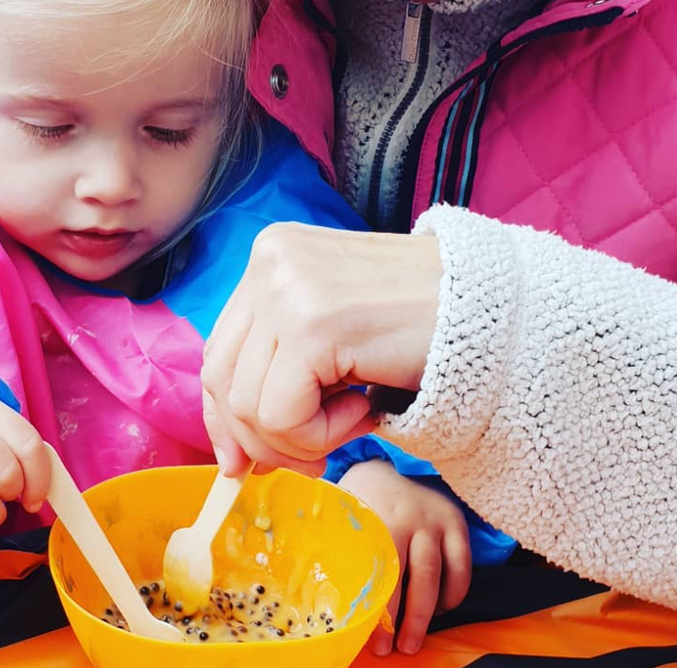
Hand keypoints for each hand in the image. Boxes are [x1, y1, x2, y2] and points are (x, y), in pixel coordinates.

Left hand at [201, 224, 441, 473]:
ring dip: (303, 437)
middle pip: (222, 378)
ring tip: (358, 414)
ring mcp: (286, 286)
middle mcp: (270, 260)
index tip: (244, 459)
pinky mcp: (310, 324)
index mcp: (272, 254)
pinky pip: (282, 416)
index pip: (219, 350)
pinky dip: (322, 435)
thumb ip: (279, 369)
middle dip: (260, 438)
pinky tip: (366, 407)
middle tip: (311, 461)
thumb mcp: (333, 334)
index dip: (225, 415)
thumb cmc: (420, 329)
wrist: (497, 312)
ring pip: (248, 406)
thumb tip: (233, 452)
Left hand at [339, 460, 470, 655]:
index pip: (378, 570)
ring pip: (436, 577)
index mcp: (377, 517)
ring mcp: (434, 521)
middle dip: (402, 620)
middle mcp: (408, 518)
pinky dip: (454, 594)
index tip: (370, 638)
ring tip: (413, 641)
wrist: (392, 461)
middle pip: (409, 579)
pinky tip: (440, 610)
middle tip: (393, 649)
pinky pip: (462, 567)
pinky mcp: (456, 523)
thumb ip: (336, 538)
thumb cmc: (363, 495)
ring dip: (425, 615)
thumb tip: (312, 578)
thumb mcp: (345, 508)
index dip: (375, 608)